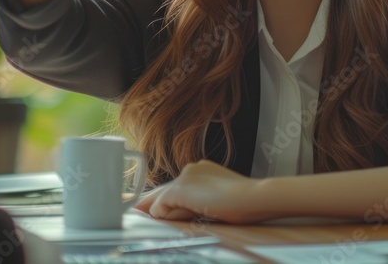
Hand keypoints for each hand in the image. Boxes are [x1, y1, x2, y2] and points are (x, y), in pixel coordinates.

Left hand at [135, 160, 267, 223]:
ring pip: (165, 199)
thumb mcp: (218, 200)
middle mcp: (192, 169)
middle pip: (166, 190)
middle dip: (151, 202)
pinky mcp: (181, 189)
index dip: (164, 199)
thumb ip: (198, 201)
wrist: (252, 197)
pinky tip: (170, 217)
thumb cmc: (243, 203)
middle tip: (136, 210)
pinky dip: (164, 214)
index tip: (154, 207)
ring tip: (170, 216)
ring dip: (167, 212)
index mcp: (202, 170)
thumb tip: (178, 211)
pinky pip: (162, 206)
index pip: (178, 186)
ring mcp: (185, 177)